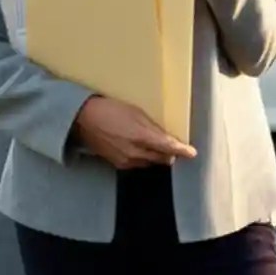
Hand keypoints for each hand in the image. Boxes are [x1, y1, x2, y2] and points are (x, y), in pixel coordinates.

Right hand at [73, 96, 196, 168]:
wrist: (83, 119)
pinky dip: (143, 157)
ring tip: (151, 142)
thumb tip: (167, 137)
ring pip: (151, 162)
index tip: (192, 153)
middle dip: (170, 153)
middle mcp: (135, 153)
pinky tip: (138, 146)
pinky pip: (138, 164)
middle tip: (173, 144)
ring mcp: (126, 161)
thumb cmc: (110, 110)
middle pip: (162, 158)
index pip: (169, 148)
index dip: (182, 151)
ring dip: (156, 155)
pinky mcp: (118, 164)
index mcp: (141, 137)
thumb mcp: (136, 113)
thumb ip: (153, 128)